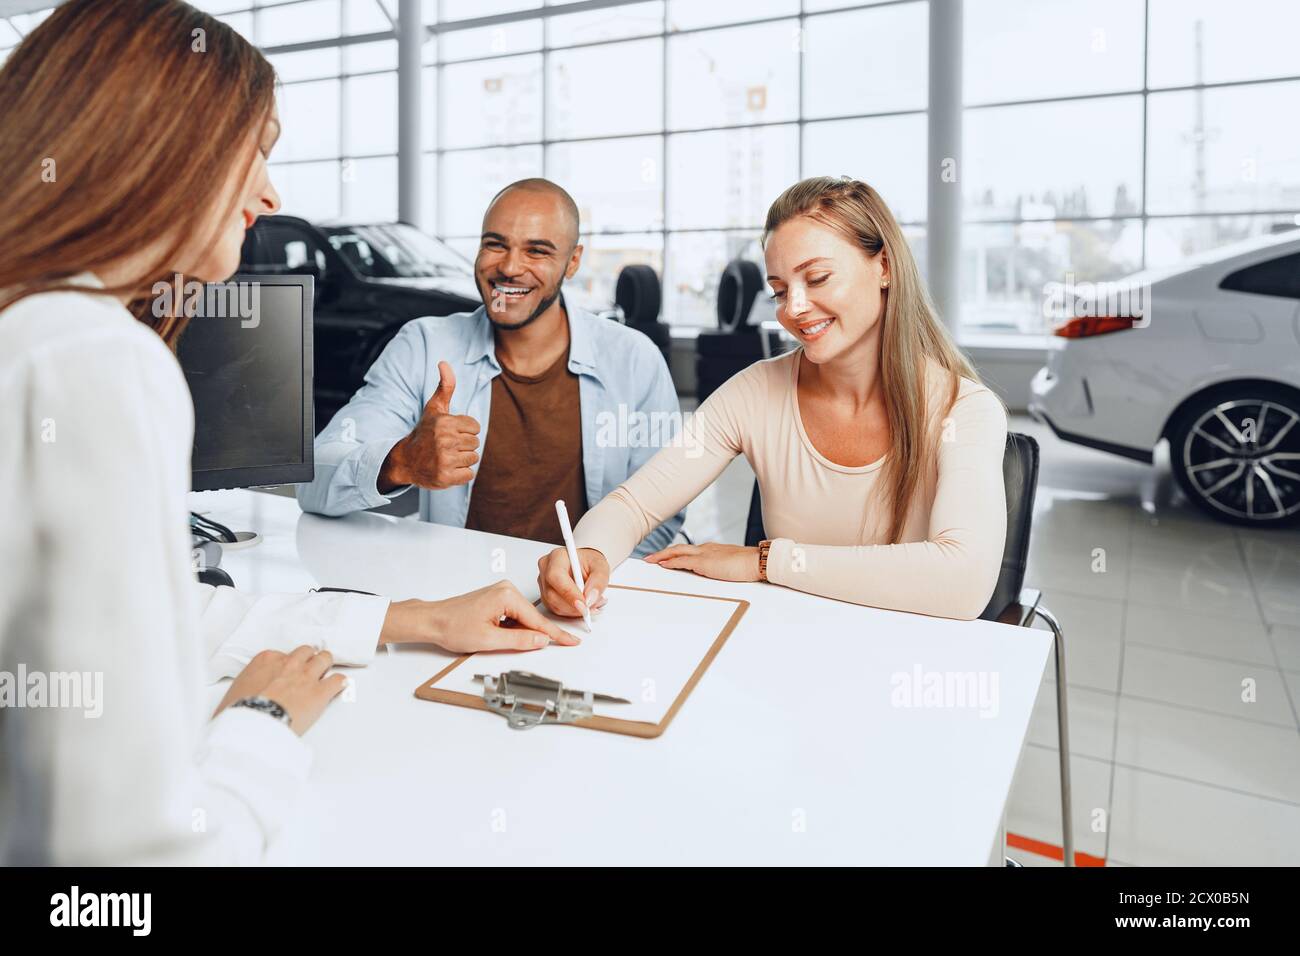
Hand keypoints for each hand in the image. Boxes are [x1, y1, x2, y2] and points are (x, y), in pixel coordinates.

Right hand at [213, 646, 346, 735]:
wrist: (252, 725)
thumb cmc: (239, 712)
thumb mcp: (233, 693)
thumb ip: (244, 687)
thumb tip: (238, 699)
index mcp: (266, 660)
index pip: (283, 654)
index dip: (286, 665)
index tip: (286, 673)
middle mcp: (288, 663)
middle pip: (306, 652)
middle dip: (308, 660)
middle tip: (308, 670)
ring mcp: (306, 676)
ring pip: (325, 659)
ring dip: (325, 666)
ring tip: (325, 673)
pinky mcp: (319, 692)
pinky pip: (338, 681)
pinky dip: (339, 684)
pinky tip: (338, 688)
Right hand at [379, 360, 480, 491]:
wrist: (405, 460)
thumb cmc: (424, 432)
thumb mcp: (434, 408)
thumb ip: (445, 386)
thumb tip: (444, 362)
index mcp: (445, 423)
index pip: (475, 427)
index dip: (465, 430)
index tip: (450, 433)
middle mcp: (444, 441)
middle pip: (475, 443)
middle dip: (464, 445)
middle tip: (446, 446)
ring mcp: (445, 460)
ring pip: (474, 458)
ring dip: (463, 459)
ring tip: (446, 457)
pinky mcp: (446, 478)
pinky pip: (469, 474)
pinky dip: (461, 474)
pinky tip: (447, 468)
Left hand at [381, 580, 578, 652]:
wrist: (433, 620)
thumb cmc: (453, 626)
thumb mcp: (489, 640)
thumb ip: (519, 641)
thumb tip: (541, 641)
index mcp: (507, 596)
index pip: (538, 620)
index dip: (556, 635)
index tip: (572, 641)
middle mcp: (506, 589)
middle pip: (531, 619)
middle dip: (533, 636)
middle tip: (532, 648)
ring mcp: (502, 593)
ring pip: (523, 619)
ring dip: (519, 634)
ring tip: (494, 639)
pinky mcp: (497, 599)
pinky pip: (514, 616)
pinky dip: (512, 629)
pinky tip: (497, 635)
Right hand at [537, 547, 609, 617]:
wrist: (586, 566)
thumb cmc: (590, 563)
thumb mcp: (601, 567)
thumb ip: (598, 582)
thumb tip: (590, 598)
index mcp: (557, 557)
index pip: (556, 576)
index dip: (569, 593)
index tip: (584, 604)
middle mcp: (546, 569)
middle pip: (552, 594)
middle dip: (574, 606)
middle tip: (591, 607)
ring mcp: (543, 583)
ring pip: (554, 605)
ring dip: (574, 610)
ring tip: (591, 604)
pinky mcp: (545, 596)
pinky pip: (556, 609)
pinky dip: (571, 612)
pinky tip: (583, 605)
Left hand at [643, 542, 760, 581]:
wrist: (756, 561)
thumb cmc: (747, 566)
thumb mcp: (728, 566)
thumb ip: (717, 567)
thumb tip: (710, 573)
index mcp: (711, 550)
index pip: (687, 550)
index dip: (674, 553)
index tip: (664, 557)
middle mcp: (705, 549)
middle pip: (678, 548)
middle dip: (662, 553)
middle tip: (649, 558)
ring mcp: (704, 554)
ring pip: (677, 552)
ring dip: (662, 556)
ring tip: (650, 560)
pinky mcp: (705, 563)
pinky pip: (683, 561)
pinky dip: (671, 562)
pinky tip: (662, 565)